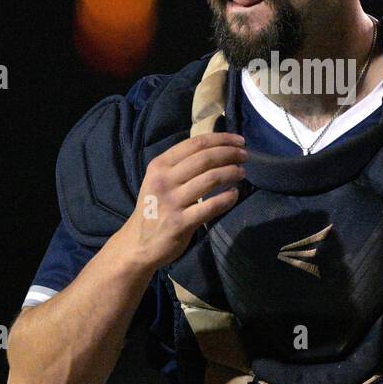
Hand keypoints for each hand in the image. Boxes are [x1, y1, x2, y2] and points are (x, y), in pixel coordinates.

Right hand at [119, 131, 247, 270]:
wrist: (137, 244)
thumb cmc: (154, 208)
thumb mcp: (158, 180)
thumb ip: (180, 165)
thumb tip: (215, 149)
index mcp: (159, 165)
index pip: (194, 144)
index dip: (220, 139)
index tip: (238, 140)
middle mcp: (163, 180)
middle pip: (205, 159)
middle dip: (230, 154)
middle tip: (245, 156)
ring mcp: (171, 202)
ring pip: (210, 179)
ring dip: (231, 173)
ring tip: (242, 172)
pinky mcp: (180, 223)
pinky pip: (210, 207)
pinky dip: (227, 199)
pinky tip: (235, 195)